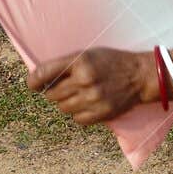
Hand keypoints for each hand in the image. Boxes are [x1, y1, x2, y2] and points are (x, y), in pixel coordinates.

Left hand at [28, 48, 154, 124]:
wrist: (140, 75)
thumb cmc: (111, 62)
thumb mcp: (89, 54)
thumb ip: (66, 65)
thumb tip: (40, 79)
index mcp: (80, 61)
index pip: (44, 72)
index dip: (33, 81)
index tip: (33, 85)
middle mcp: (84, 80)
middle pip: (52, 94)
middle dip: (54, 91)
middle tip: (65, 87)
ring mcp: (93, 98)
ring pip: (63, 108)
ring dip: (66, 103)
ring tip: (79, 95)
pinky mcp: (101, 113)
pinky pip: (77, 119)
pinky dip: (78, 114)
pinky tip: (87, 105)